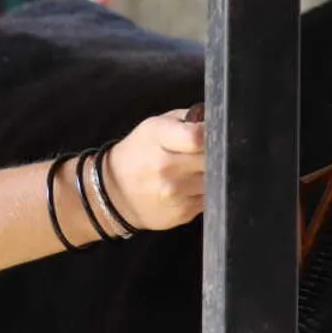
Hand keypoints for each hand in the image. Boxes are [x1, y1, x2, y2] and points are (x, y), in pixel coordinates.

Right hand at [98, 108, 205, 232]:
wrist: (116, 192)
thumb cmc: (139, 153)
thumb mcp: (155, 126)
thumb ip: (187, 120)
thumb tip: (215, 123)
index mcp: (159, 138)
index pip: (197, 137)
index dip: (209, 134)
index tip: (207, 134)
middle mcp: (166, 167)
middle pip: (212, 159)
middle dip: (214, 154)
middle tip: (204, 153)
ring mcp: (174, 192)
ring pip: (214, 180)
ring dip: (210, 174)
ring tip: (194, 170)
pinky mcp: (182, 212)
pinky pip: (209, 198)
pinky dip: (204, 192)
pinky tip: (189, 186)